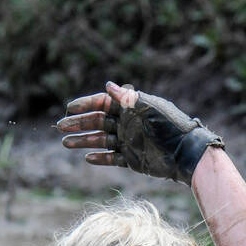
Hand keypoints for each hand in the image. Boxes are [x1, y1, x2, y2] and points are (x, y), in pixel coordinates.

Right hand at [57, 81, 222, 184]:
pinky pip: (113, 158)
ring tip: (66, 143)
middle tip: (60, 127)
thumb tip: (108, 85)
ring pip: (101, 141)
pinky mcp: (133, 159)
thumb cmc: (168, 125)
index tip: (69, 109)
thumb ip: (127, 98)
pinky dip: (101, 158)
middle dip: (79, 124)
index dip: (85, 105)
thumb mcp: (147, 107)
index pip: (102, 104)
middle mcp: (127, 124)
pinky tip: (87, 158)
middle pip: (97, 122)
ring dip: (84, 141)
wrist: (185, 153)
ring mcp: (129, 142)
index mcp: (130, 108)